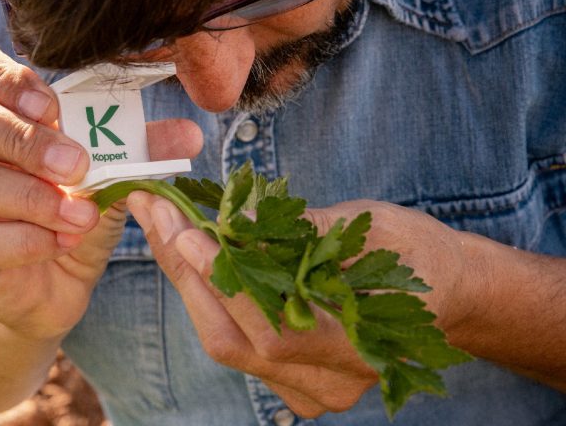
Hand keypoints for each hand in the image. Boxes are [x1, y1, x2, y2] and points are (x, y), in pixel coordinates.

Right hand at [0, 43, 201, 340]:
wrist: (53, 285)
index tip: (52, 105)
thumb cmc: (74, 214)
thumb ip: (141, 149)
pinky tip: (61, 243)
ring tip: (80, 216)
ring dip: (31, 196)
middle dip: (24, 139)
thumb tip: (189, 134)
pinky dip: (25, 240)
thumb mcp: (111, 176)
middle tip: (76, 166)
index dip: (3, 76)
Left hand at [128, 193, 471, 417]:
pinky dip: (209, 298)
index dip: (223, 280)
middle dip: (188, 273)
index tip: (185, 229)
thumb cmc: (417, 252)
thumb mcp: (370, 227)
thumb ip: (304, 233)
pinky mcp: (294, 380)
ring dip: (190, 283)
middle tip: (157, 215)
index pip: (273, 327)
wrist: (446, 290)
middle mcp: (331, 382)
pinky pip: (234, 343)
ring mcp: (310, 389)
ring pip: (227, 344)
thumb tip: (235, 222)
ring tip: (165, 227)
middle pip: (236, 342)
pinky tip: (191, 256)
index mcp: (362, 348)